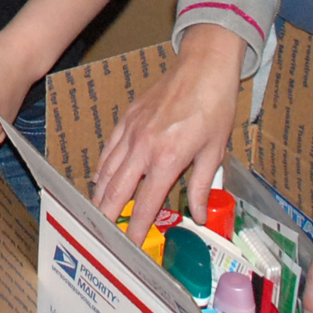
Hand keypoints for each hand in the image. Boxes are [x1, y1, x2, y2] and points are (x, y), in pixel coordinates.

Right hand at [92, 25, 243, 240]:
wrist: (202, 67)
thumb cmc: (214, 107)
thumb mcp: (214, 151)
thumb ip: (200, 186)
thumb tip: (200, 216)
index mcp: (166, 159)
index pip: (145, 203)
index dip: (136, 228)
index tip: (131, 245)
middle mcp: (142, 147)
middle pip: (116, 190)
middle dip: (107, 215)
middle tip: (101, 235)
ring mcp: (131, 132)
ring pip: (107, 170)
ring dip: (101, 194)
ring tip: (98, 213)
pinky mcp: (126, 119)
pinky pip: (109, 149)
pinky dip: (103, 168)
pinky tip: (101, 179)